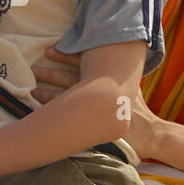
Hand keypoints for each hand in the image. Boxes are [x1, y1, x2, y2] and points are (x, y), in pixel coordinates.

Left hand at [32, 45, 163, 158]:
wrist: (151, 134)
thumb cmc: (139, 112)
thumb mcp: (130, 87)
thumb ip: (117, 74)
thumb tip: (107, 58)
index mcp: (108, 78)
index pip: (83, 63)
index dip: (65, 56)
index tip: (50, 50)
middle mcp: (101, 91)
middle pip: (71, 78)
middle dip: (52, 73)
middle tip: (34, 67)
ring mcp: (97, 109)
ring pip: (68, 98)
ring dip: (48, 94)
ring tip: (32, 90)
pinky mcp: (94, 124)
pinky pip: (70, 118)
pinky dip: (55, 114)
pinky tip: (42, 113)